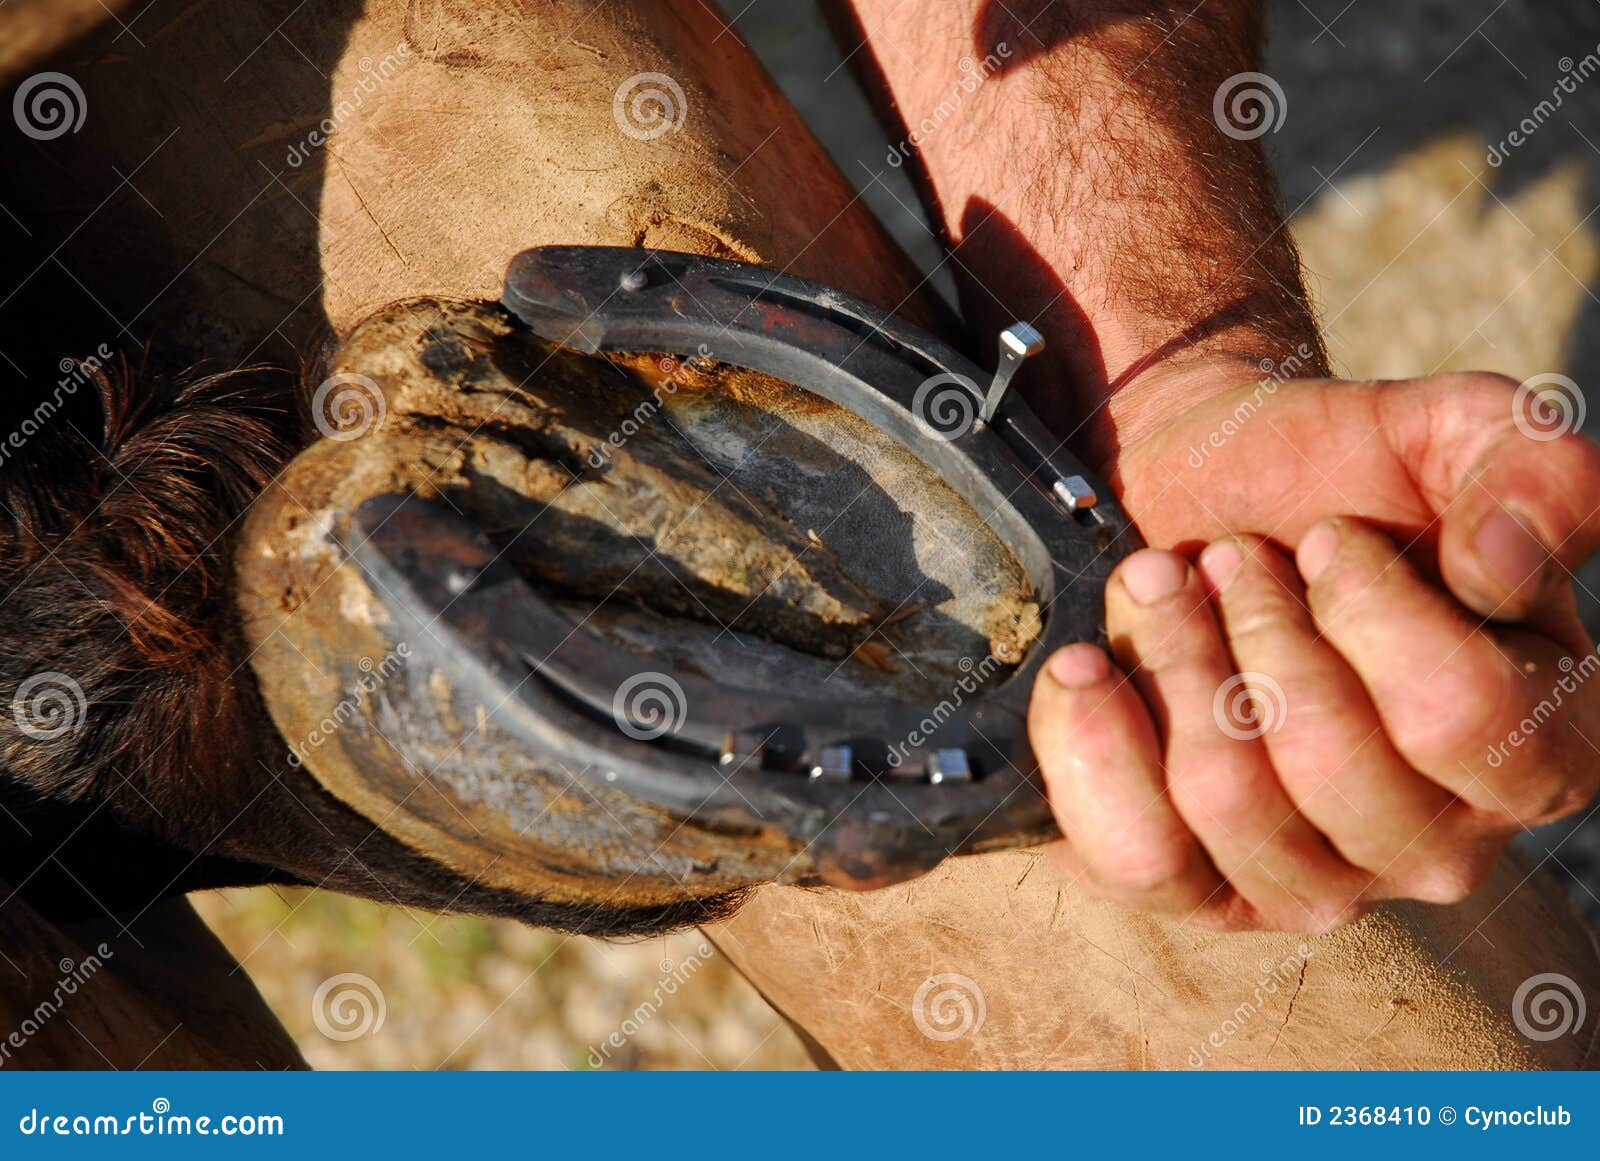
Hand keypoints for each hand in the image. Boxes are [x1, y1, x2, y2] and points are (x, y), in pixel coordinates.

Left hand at [1029, 367, 1599, 930]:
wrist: (1191, 492)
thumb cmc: (1334, 475)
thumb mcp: (1456, 432)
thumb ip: (1535, 471)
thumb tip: (1502, 568)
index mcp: (1539, 749)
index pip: (1461, 715)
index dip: (1370, 608)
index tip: (1324, 536)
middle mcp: (1434, 844)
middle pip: (1329, 765)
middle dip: (1254, 625)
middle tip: (1231, 557)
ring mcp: (1309, 881)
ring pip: (1226, 801)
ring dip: (1172, 658)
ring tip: (1162, 588)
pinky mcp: (1189, 888)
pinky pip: (1134, 856)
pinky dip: (1090, 743)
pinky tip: (1085, 665)